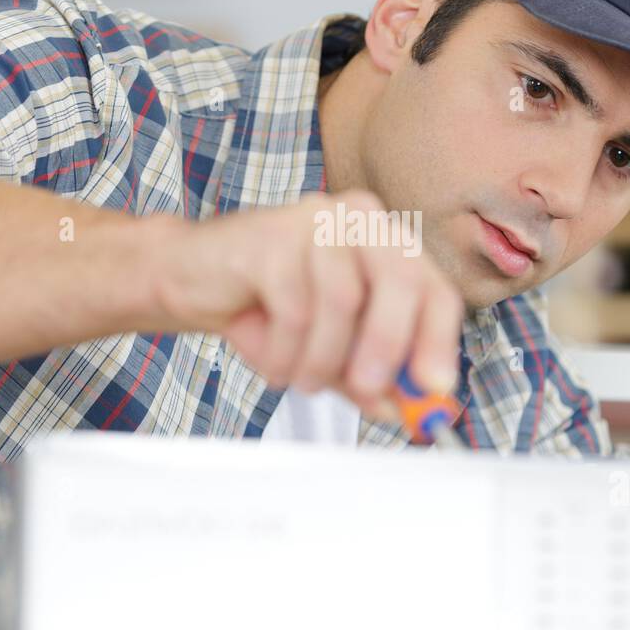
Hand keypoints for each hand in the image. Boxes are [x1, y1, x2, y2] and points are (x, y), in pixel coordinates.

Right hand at [146, 190, 462, 421]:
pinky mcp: (272, 235)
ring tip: (300, 378)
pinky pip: (294, 307)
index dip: (440, 342)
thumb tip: (409, 410)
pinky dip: (286, 350)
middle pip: (401, 281)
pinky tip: (273, 360)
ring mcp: (316, 220)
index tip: (434, 389)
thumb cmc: (267, 308)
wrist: (190, 277)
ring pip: (343, 301)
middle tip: (368, 391)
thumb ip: (371, 377)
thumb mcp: (329, 351)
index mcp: (388, 244)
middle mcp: (360, 220)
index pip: (435, 289)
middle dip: (389, 346)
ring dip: (321, 359)